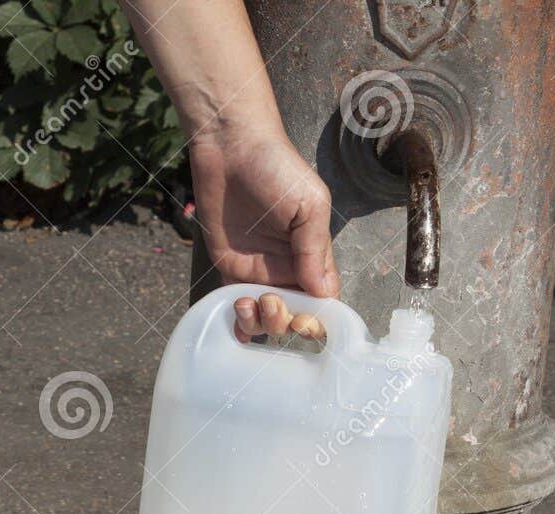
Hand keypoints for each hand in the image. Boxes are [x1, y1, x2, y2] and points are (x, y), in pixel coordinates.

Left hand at [190, 128, 337, 340]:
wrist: (231, 149)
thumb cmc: (277, 167)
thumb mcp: (309, 205)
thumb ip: (314, 249)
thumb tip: (325, 293)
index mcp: (313, 255)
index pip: (323, 299)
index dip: (316, 317)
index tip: (304, 318)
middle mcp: (287, 268)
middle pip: (293, 315)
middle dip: (284, 321)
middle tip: (270, 302)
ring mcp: (257, 271)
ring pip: (264, 318)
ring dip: (260, 324)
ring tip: (249, 303)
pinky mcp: (229, 268)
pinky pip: (235, 306)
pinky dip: (238, 324)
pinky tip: (237, 322)